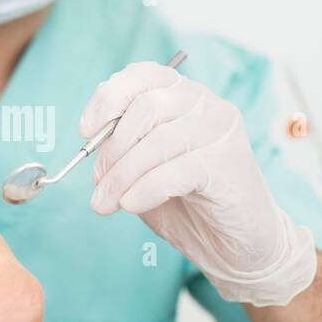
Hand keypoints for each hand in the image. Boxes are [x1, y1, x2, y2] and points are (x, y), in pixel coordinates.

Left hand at [79, 61, 316, 306]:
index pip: (144, 74)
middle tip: (98, 183)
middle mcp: (207, 106)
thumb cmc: (189, 206)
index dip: (109, 97)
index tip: (86, 131)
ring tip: (109, 203)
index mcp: (184, 98)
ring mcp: (222, 132)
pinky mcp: (229, 164)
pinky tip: (132, 204)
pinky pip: (177, 169)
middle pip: (147, 107)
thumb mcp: (144, 171)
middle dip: (113, 148)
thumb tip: (92, 144)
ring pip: (160, 140)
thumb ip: (123, 150)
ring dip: (123, 175)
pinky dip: (146, 188)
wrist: (236, 247)